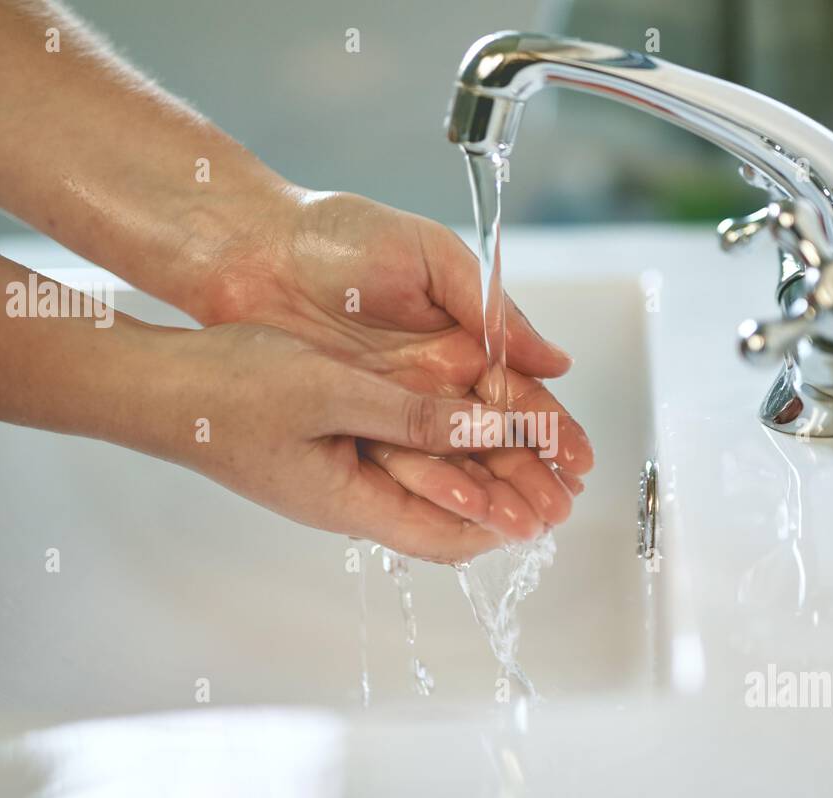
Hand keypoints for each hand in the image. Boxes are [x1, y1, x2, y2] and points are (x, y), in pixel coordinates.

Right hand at [153, 322, 521, 562]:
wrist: (158, 388)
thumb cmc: (229, 391)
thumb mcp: (330, 393)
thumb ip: (409, 414)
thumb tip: (482, 431)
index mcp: (350, 502)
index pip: (446, 534)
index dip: (503, 523)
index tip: (552, 502)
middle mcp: (349, 501)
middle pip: (444, 518)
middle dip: (505, 503)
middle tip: (559, 485)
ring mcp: (336, 477)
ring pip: (425, 487)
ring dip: (479, 472)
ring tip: (530, 453)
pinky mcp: (326, 449)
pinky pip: (398, 458)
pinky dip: (442, 445)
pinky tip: (464, 423)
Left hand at [189, 189, 593, 538]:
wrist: (253, 251)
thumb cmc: (339, 236)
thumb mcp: (428, 256)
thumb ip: (489, 307)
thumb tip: (555, 359)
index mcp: (460, 337)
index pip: (518, 396)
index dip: (551, 430)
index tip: (579, 462)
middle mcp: (431, 379)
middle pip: (491, 438)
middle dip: (530, 475)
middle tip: (560, 510)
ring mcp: (391, 405)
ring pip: (451, 459)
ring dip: (489, 492)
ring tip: (524, 526)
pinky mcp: (351, 422)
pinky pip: (398, 463)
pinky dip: (432, 490)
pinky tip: (464, 517)